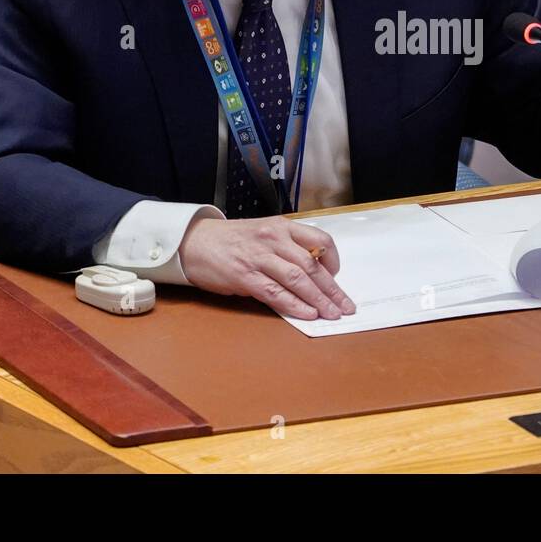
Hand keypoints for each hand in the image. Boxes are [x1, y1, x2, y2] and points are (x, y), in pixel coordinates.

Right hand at [177, 215, 355, 319]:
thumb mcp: (263, 234)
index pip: (320, 239)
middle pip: (313, 265)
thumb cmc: (231, 240)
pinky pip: (276, 293)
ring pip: (298, 280)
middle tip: (346, 306)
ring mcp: (259, 258)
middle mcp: (274, 240)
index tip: (337, 277)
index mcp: (282, 227)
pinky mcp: (245, 277)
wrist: (194, 242)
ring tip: (332, 314)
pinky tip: (308, 314)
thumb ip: (287, 248)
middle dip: (332, 289)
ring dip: (319, 300)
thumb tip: (312, 272)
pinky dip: (295, 305)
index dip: (334, 260)